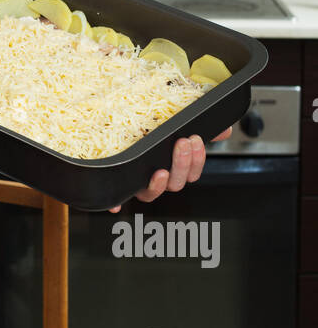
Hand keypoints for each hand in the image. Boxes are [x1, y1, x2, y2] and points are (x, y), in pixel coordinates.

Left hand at [108, 127, 231, 212]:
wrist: (103, 127)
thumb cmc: (139, 127)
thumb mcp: (168, 123)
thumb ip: (195, 126)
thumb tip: (224, 128)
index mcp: (170, 166)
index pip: (191, 173)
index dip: (196, 160)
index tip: (195, 140)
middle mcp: (154, 179)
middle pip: (176, 184)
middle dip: (182, 164)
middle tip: (182, 143)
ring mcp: (136, 184)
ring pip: (151, 195)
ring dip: (158, 186)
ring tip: (161, 171)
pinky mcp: (115, 185)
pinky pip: (116, 199)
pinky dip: (117, 203)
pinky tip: (117, 205)